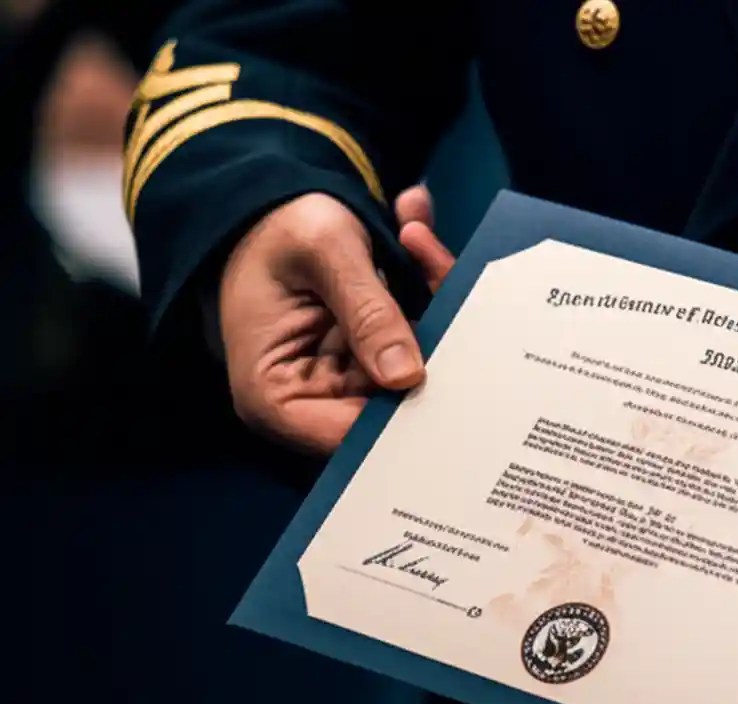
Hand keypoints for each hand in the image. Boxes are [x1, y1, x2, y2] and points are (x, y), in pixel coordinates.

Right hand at [219, 185, 453, 453]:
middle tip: (444, 280)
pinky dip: (427, 293)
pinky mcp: (373, 356)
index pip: (347, 437)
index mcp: (274, 395)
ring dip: (433, 304)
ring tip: (419, 241)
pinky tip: (416, 239)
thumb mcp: (323, 252)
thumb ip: (366, 311)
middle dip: (430, 342)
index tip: (441, 372)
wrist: (268, 206)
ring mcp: (347, 378)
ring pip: (415, 367)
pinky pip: (415, 341)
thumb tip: (406, 376)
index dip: (399, 415)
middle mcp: (312, 399)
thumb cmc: (276, 228)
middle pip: (392, 403)